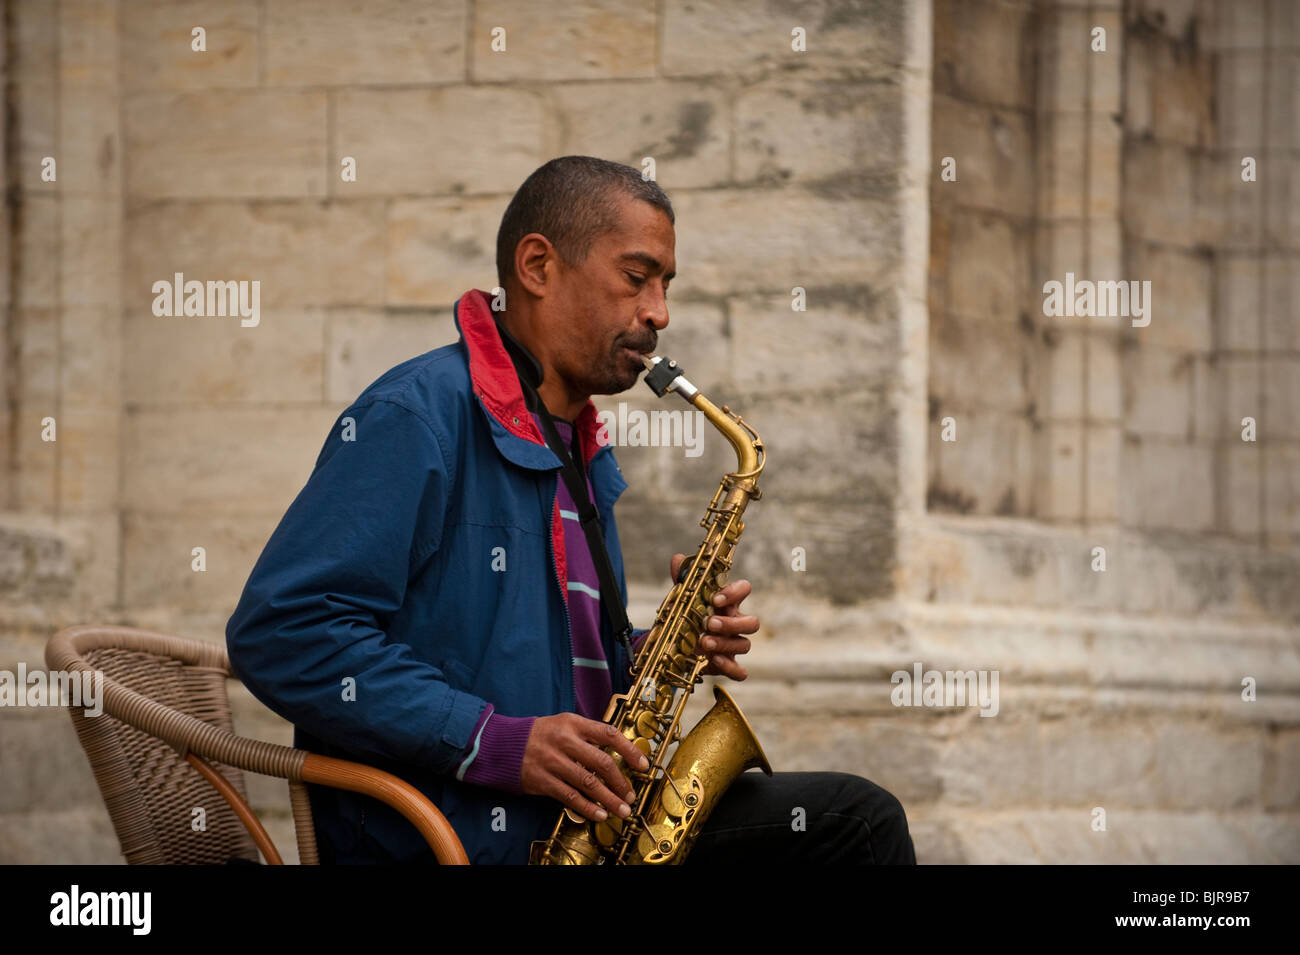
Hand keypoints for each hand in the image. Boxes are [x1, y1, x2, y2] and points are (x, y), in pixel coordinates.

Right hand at [520, 713, 650, 822]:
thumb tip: (617, 752)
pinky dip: (587, 808)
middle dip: (621, 782)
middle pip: (602, 762)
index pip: (609, 734)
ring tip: (622, 810)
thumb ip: (588, 735)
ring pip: (588, 783)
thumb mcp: (564, 724)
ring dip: (609, 799)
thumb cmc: (540, 734)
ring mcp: (553, 762)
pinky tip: (599, 814)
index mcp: (573, 724)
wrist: (502, 745)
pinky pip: (570, 797)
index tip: (643, 764)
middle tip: (630, 795)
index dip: (629, 750)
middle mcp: (564, 741)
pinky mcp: (543, 780)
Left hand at [669, 553, 756, 680]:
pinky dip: (730, 668)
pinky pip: (740, 672)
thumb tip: (678, 559)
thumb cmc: (685, 617)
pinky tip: (713, 660)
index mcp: (727, 603)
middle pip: (752, 623)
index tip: (715, 599)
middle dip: (732, 623)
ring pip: (745, 645)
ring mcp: (733, 646)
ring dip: (725, 643)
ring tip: (703, 642)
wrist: (674, 646)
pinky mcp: (727, 666)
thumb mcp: (682, 599)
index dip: (735, 593)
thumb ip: (683, 580)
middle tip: (709, 623)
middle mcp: (734, 623)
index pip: (744, 590)